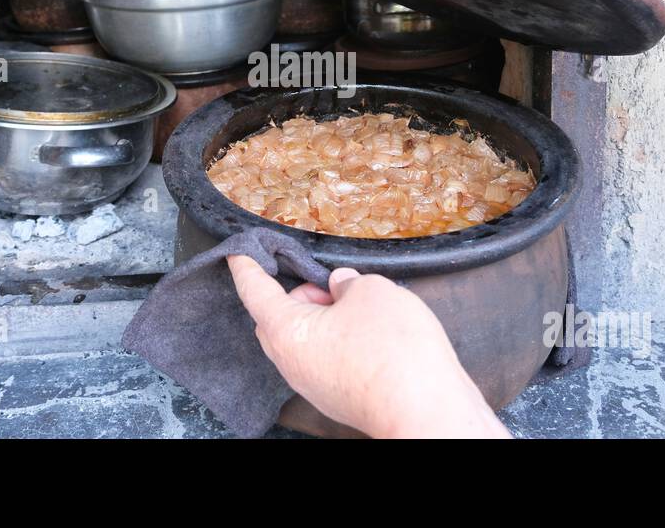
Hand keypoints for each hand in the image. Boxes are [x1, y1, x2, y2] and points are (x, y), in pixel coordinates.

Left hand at [227, 255, 510, 438]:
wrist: (426, 413)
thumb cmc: (394, 350)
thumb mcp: (372, 290)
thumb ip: (348, 282)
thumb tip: (341, 288)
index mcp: (287, 331)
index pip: (254, 290)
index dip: (247, 265)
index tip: (238, 251)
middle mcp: (292, 363)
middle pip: (279, 319)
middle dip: (301, 295)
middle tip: (333, 285)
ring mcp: (314, 386)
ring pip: (306, 342)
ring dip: (324, 320)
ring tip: (362, 309)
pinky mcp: (339, 399)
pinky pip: (327, 361)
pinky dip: (340, 343)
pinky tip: (374, 336)